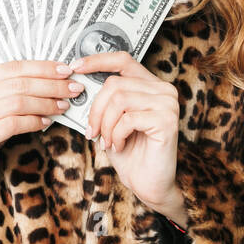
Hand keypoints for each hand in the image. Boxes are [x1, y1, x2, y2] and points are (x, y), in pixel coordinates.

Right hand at [0, 60, 81, 209]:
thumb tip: (55, 77)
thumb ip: (13, 88)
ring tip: (63, 106)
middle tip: (73, 89)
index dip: (42, 68)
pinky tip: (46, 122)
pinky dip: (34, 122)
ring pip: (18, 103)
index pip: (13, 67)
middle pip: (18, 84)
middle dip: (51, 85)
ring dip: (46, 103)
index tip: (66, 70)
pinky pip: (13, 124)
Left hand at [67, 51, 185, 226]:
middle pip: (115, 84)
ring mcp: (168, 104)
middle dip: (96, 110)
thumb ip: (103, 101)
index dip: (98, 60)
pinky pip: (128, 119)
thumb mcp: (110, 122)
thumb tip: (77, 84)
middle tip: (92, 132)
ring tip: (107, 141)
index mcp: (150, 85)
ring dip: (105, 125)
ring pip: (119, 100)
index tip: (75, 66)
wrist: (149, 184)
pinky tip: (119, 146)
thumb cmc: (130, 153)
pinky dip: (116, 135)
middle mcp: (163, 90)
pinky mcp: (167, 120)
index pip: (123, 60)